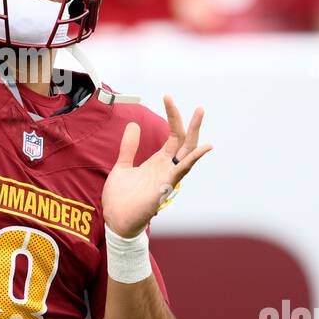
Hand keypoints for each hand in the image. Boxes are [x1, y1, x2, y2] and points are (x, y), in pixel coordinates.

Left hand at [102, 96, 212, 238]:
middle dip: (193, 124)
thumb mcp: (122, 166)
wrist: (115, 221)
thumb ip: (129, 147)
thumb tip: (133, 125)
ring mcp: (168, 178)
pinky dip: (192, 159)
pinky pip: (181, 172)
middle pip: (186, 142)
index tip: (168, 97)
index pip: (173, 136)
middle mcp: (167, 168)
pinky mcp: (164, 189)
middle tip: (200, 107)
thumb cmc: (120, 199)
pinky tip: (203, 148)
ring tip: (201, 117)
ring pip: (188, 154)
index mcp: (159, 162)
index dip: (173, 117)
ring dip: (196, 135)